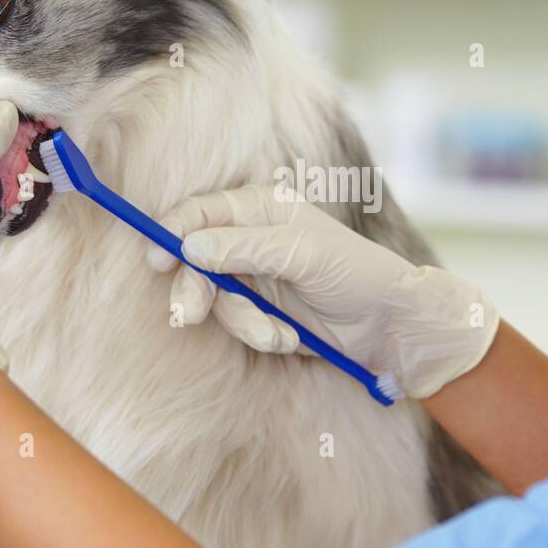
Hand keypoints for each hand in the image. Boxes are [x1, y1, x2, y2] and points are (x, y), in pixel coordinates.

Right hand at [147, 186, 498, 399]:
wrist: (389, 324)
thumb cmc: (355, 272)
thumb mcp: (300, 253)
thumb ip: (241, 248)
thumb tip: (189, 246)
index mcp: (262, 209)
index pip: (202, 211)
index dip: (173, 231)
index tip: (158, 259)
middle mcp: (252, 239)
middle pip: (196, 259)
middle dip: (196, 289)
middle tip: (187, 314)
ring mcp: (255, 277)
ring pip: (217, 299)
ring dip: (244, 322)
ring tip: (276, 335)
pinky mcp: (262, 311)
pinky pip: (239, 323)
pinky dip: (260, 334)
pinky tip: (289, 339)